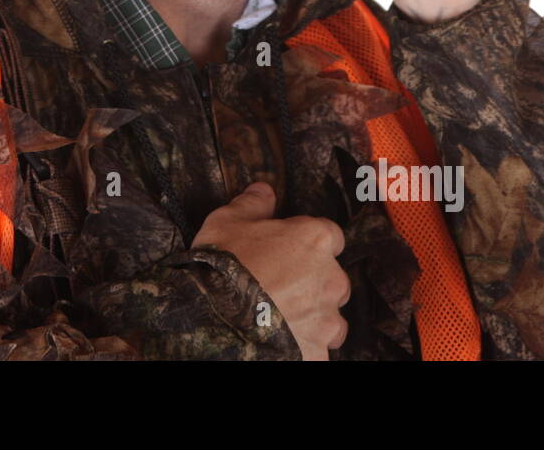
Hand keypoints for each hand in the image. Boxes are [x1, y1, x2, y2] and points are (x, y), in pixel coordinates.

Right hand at [191, 181, 349, 359]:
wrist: (211, 321)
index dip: (308, 243)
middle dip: (312, 283)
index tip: (288, 251)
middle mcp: (331, 278)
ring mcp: (327, 319)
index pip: (329, 236)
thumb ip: (252, 204)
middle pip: (333, 279)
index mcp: (315, 239)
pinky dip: (304, 346)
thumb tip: (264, 190)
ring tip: (281, 320)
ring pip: (330, 318)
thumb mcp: (227, 221)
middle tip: (278, 288)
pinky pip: (318, 349)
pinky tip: (281, 342)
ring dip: (312, 318)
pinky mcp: (317, 353)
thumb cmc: (221, 265)